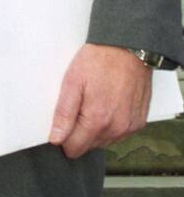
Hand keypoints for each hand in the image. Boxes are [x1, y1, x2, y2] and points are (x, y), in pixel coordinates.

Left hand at [48, 43, 152, 157]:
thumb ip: (64, 114)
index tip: (63, 123)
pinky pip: (119, 134)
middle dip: (80, 132)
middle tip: (80, 105)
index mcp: (97, 120)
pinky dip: (111, 125)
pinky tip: (108, 105)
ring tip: (95, 102)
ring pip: (104, 141)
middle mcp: (116, 128)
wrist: (128, 47)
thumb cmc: (99, 60)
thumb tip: (56, 139)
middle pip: (89, 146)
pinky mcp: (139, 122)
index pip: (74, 148)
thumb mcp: (72, 82)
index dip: (64, 138)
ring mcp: (130, 126)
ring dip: (96, 129)